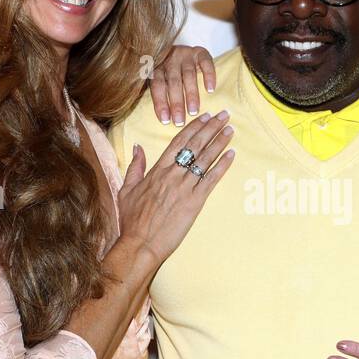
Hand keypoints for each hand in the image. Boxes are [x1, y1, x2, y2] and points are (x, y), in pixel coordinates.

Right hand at [117, 111, 233, 263]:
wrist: (140, 242)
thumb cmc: (132, 220)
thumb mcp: (126, 189)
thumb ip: (135, 166)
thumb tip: (137, 147)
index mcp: (157, 169)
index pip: (179, 141)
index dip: (194, 127)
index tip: (205, 116)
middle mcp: (173, 174)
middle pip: (195, 144)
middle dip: (211, 128)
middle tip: (225, 115)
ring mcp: (185, 187)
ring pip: (205, 158)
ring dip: (220, 141)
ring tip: (230, 129)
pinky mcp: (195, 201)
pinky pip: (211, 179)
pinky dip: (222, 165)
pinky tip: (231, 154)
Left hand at [149, 45, 215, 125]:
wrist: (178, 49)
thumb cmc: (167, 71)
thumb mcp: (158, 79)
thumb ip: (157, 93)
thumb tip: (160, 117)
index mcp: (157, 67)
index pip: (157, 86)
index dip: (161, 103)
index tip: (165, 120)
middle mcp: (170, 59)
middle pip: (173, 82)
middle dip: (176, 103)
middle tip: (180, 120)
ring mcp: (185, 54)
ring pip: (188, 75)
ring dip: (191, 94)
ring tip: (194, 111)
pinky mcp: (199, 52)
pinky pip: (205, 62)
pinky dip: (209, 76)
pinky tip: (210, 89)